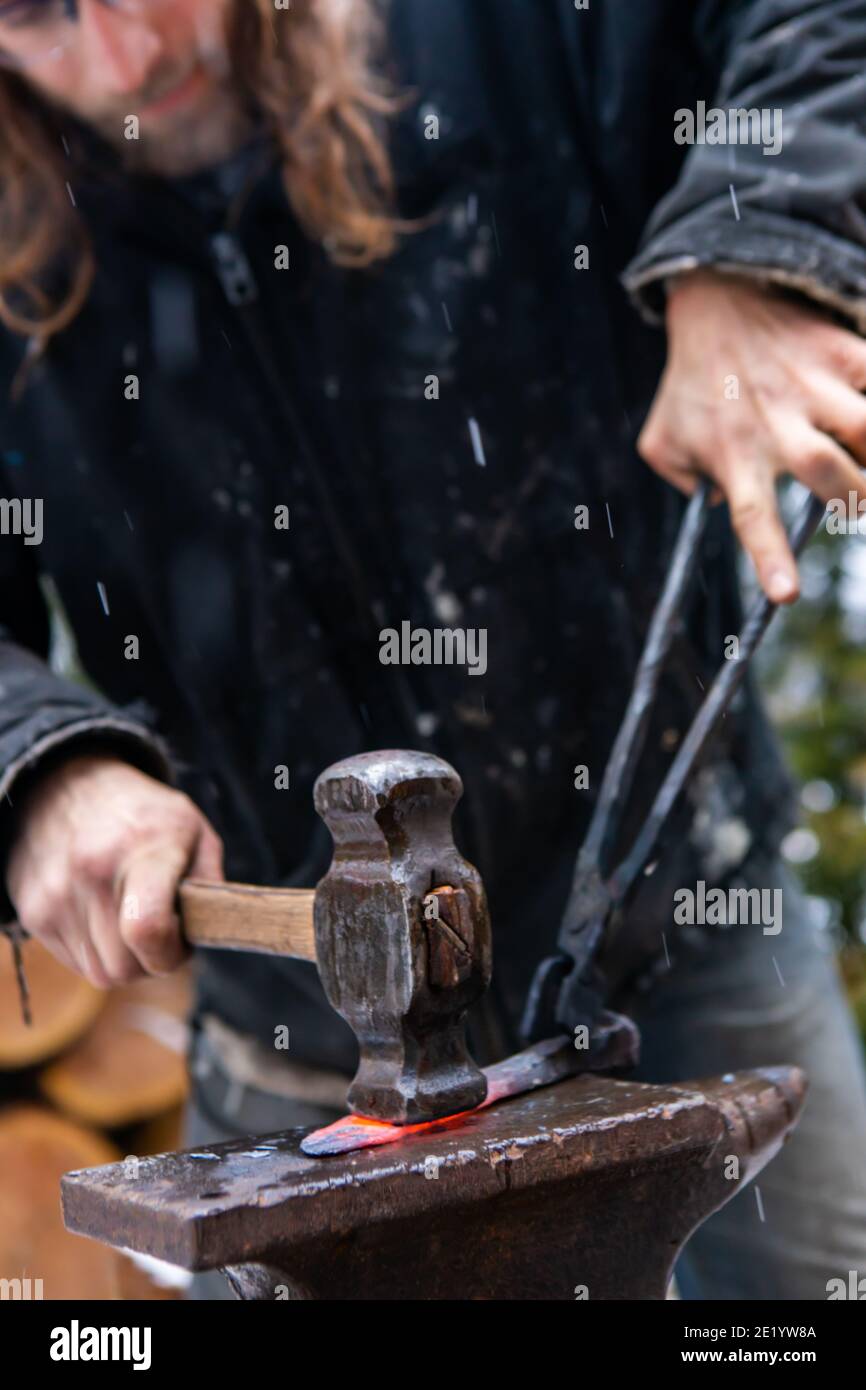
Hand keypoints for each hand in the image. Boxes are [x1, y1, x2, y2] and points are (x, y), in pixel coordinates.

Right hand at [6, 754, 223, 987]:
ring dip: (124, 960)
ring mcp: (55, 895)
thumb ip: (211, 882)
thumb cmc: (144, 815)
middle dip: (152, 961)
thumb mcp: (194, 830)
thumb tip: (214, 929)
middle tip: (163, 932)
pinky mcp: (34, 911)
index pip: (147, 930)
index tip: (182, 941)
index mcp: (142, 851)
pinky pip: (76, 962)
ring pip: (99, 974)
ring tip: (133, 919)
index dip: (171, 955)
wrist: (68, 788)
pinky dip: (97, 952)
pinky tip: (106, 917)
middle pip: (125, 967)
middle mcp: (91, 873)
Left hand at [638, 270, 865, 602]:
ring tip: (864, 468)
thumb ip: (680, 483)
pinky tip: (864, 419)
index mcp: (731, 454)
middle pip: (831, 475)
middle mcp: (774, 423)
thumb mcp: (661, 438)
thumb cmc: (691, 381)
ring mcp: (812, 385)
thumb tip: (707, 511)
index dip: (770, 559)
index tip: (788, 595)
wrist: (715, 297)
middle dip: (858, 501)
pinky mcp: (841, 350)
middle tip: (858, 506)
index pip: (751, 517)